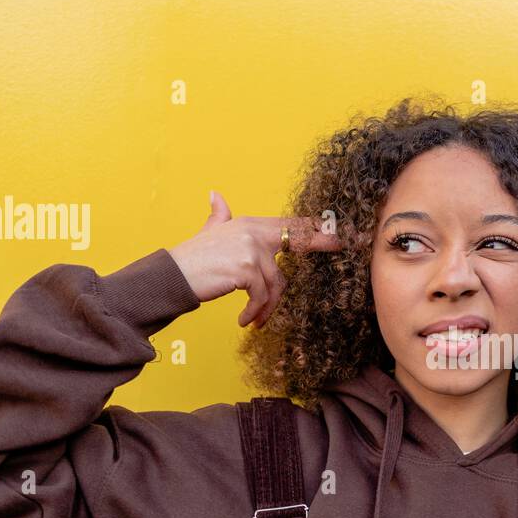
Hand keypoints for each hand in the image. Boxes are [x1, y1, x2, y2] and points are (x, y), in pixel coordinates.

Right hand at [167, 191, 342, 327]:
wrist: (173, 275)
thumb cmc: (194, 258)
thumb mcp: (210, 232)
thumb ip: (219, 216)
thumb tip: (216, 195)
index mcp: (250, 224)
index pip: (288, 224)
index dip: (313, 227)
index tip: (338, 229)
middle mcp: (254, 232)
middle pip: (296, 240)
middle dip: (321, 242)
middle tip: (343, 244)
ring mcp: (251, 250)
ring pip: (276, 283)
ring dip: (267, 306)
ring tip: (257, 320)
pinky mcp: (246, 270)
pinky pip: (262, 296)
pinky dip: (255, 311)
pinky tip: (245, 321)